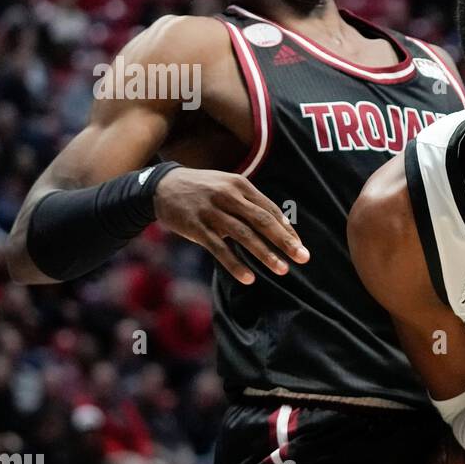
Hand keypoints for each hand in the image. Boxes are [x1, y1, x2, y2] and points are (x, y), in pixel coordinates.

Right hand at [154, 168, 308, 284]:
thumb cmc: (203, 189)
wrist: (161, 186)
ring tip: (282, 269)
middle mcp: (228, 196)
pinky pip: (219, 249)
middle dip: (285, 241)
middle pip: (262, 221)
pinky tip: (249, 277)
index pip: (270, 210)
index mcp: (240, 185)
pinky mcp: (196, 227)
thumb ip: (252, 203)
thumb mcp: (228, 186)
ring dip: (265, 254)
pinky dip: (235, 264)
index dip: (287, 229)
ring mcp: (211, 212)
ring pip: (244, 235)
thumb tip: (282, 224)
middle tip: (303, 258)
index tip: (299, 246)